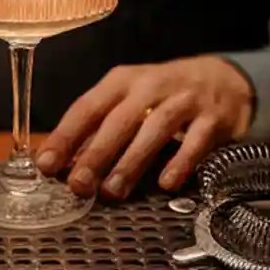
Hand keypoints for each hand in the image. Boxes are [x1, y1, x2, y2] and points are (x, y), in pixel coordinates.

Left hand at [35, 56, 254, 199]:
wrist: (223, 78)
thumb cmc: (165, 94)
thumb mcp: (130, 99)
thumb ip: (102, 128)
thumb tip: (66, 163)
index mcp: (123, 81)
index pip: (88, 107)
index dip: (66, 136)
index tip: (47, 163)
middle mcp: (151, 86)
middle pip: (119, 120)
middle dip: (96, 154)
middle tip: (78, 184)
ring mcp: (184, 99)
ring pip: (154, 128)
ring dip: (131, 161)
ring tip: (113, 190)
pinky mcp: (212, 117)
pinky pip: (195, 140)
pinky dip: (180, 161)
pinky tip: (166, 183)